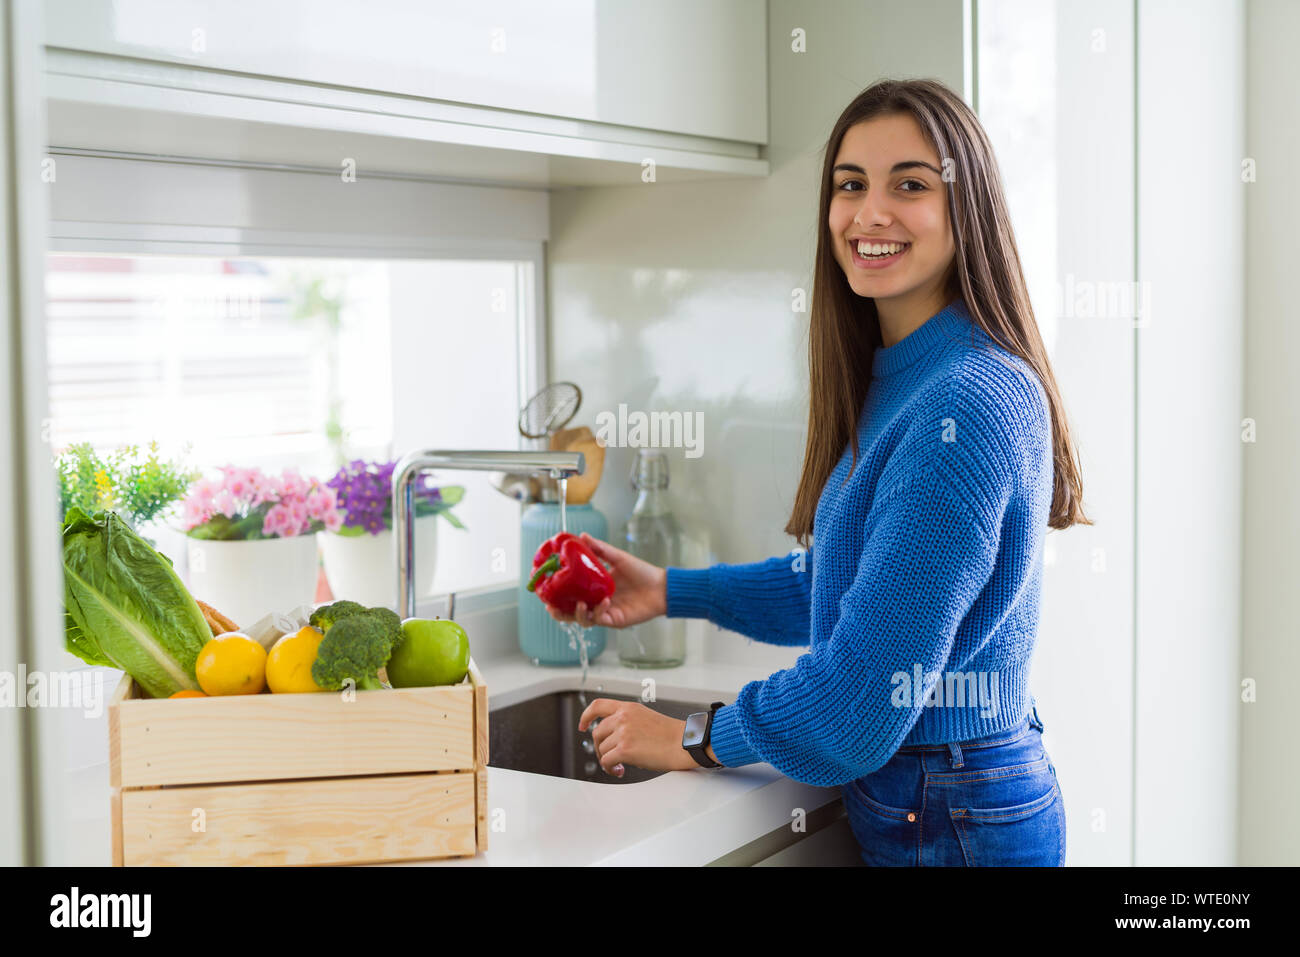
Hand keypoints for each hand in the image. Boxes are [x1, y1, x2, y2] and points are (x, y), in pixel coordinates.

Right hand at [543, 532, 666, 628]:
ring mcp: (604, 612)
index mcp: (592, 588)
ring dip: (577, 613)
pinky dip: (598, 611)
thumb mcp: (617, 557)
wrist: (661, 587)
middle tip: (551, 605)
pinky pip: (600, 619)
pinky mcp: (615, 620)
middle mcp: (595, 602)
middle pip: (570, 613)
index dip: (555, 595)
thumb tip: (582, 535)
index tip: (544, 589)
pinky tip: (604, 601)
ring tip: (579, 603)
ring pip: (582, 620)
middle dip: (558, 613)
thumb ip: (599, 549)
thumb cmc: (641, 572)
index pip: (569, 594)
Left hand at [578, 698, 699, 774]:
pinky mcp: (624, 749)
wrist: (684, 743)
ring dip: (607, 760)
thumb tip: (612, 737)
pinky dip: (610, 769)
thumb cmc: (670, 735)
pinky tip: (619, 771)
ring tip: (619, 766)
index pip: (598, 705)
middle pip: (597, 732)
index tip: (582, 726)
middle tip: (609, 757)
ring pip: (602, 749)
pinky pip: (606, 761)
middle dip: (600, 747)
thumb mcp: (646, 718)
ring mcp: (623, 732)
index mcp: (628, 707)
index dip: (586, 716)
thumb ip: (628, 721)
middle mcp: (623, 717)